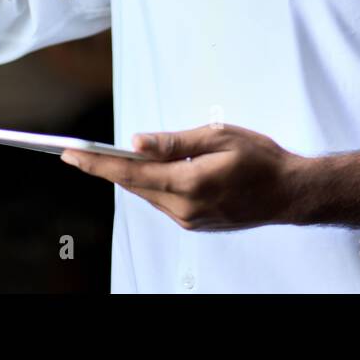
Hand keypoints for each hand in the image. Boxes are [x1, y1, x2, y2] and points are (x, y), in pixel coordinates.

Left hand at [60, 124, 307, 231]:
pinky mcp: (194, 223)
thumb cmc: (260, 160)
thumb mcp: (218, 137)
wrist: (289, 193)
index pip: (130, 172)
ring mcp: (188, 219)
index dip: (97, 163)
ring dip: (129, 175)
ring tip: (107, 157)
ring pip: (146, 194)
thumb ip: (175, 142)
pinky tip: (147, 170)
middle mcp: (184, 208)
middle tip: (78, 153)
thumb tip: (137, 142)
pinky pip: (162, 201)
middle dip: (105, 168)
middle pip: (134, 185)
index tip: (71, 155)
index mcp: (188, 184)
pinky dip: (150, 184)